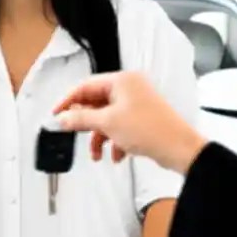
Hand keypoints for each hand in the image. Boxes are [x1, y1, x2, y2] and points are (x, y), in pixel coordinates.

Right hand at [53, 71, 206, 174]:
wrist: (179, 149)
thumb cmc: (151, 130)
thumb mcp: (107, 123)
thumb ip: (81, 119)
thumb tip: (63, 118)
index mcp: (121, 81)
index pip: (85, 87)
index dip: (68, 102)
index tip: (57, 115)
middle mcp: (130, 89)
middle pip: (95, 103)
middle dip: (86, 124)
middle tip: (74, 133)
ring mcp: (136, 104)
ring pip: (106, 119)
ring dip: (99, 137)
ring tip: (97, 154)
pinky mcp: (142, 119)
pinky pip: (119, 127)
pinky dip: (114, 141)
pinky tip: (116, 155)